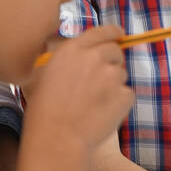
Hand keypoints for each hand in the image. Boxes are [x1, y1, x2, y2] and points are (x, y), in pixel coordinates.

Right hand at [21, 25, 134, 155]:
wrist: (57, 138)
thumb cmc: (43, 110)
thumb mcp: (44, 74)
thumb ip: (65, 59)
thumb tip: (80, 57)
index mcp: (73, 49)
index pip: (103, 31)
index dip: (113, 33)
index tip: (119, 35)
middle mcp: (95, 57)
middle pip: (115, 51)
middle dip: (112, 62)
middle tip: (100, 81)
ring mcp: (112, 75)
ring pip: (121, 74)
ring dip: (113, 85)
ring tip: (94, 104)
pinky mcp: (124, 95)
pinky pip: (127, 94)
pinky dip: (119, 103)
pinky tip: (102, 114)